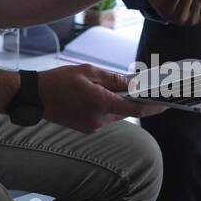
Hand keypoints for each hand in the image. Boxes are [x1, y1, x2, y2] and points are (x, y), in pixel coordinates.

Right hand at [38, 64, 165, 132]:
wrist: (34, 96)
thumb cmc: (59, 80)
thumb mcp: (88, 72)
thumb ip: (113, 79)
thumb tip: (132, 84)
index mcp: (101, 104)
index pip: (135, 108)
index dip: (153, 106)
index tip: (166, 104)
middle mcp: (99, 120)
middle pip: (126, 112)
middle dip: (135, 102)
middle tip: (147, 91)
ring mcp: (92, 126)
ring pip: (115, 115)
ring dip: (120, 104)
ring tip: (123, 90)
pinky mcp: (85, 128)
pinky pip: (104, 118)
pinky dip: (108, 108)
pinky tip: (104, 97)